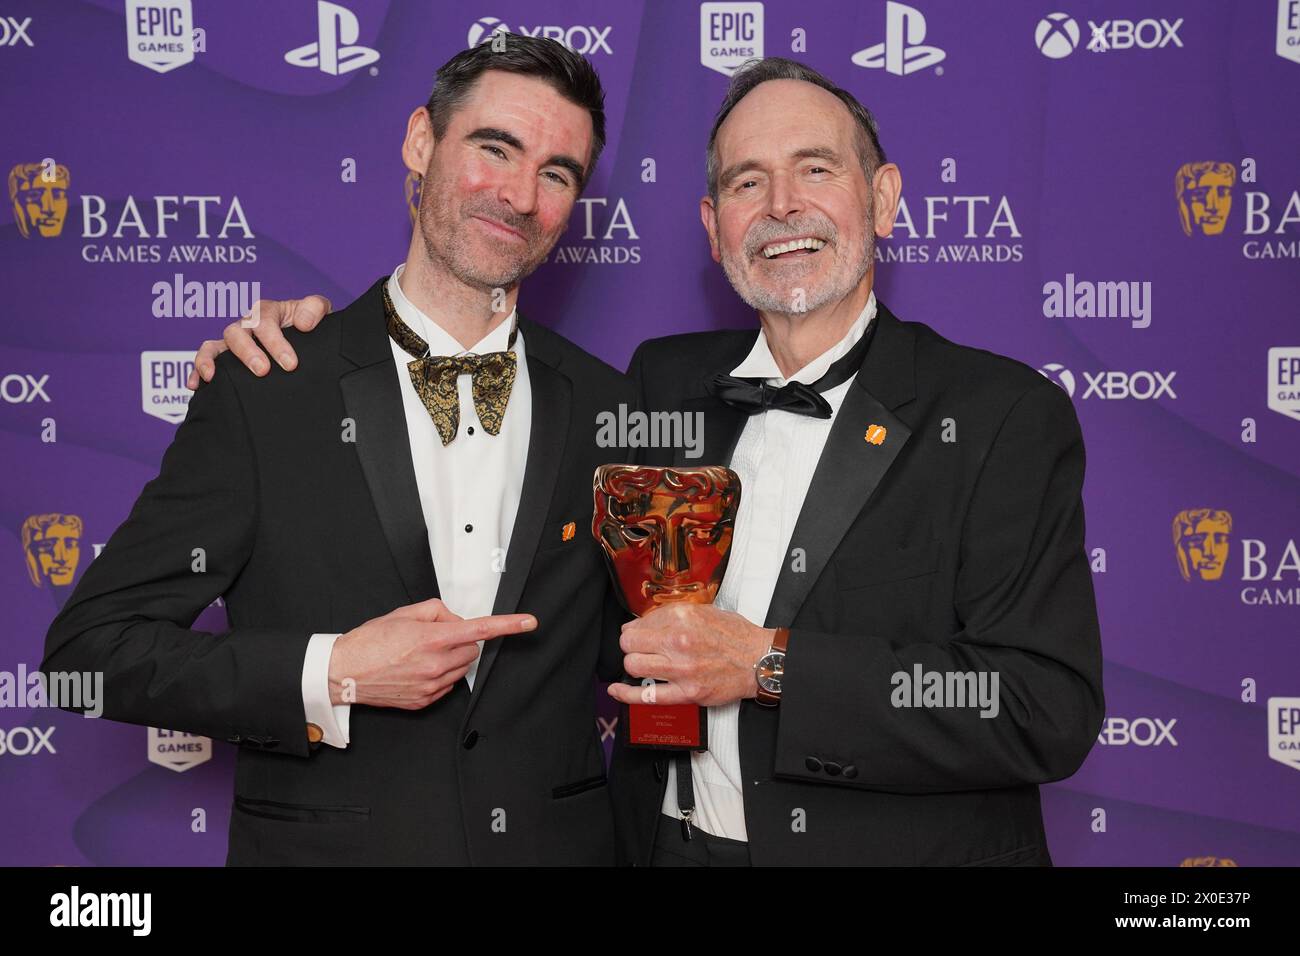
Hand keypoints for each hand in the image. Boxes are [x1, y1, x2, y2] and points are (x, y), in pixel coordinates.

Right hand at [186, 294, 331, 388]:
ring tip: (213, 376)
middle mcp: (246, 325)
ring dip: (211, 360)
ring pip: (215, 346)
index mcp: (267, 312)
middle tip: (262, 370)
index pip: (264, 321)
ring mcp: (234, 342)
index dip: (275, 341)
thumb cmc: (311, 325)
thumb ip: (315, 308)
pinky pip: (206, 361)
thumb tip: (302, 324)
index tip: (290, 363)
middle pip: (236, 332)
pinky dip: (197, 371)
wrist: (309, 340)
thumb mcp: (319, 311)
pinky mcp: (227, 359)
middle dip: (247, 352)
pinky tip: (196, 385)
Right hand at [329, 598, 535, 709]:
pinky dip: (440, 675)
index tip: (529, 622)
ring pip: (461, 668)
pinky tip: (417, 669)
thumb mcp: (404, 613)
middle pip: (472, 650)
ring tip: (420, 654)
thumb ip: (437, 611)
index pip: (480, 630)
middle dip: (461, 641)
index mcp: (432, 639)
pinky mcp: (425, 701)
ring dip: (451, 658)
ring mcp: (431, 686)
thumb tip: (455, 620)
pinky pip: (447, 685)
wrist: (344, 672)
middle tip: (434, 637)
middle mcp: (435, 664)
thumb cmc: (370, 641)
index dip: (508, 625)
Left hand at [606, 603, 774, 707]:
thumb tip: (641, 623)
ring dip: (633, 664)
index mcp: (683, 617)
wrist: (758, 660)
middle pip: (630, 644)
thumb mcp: (703, 611)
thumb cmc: (734, 635)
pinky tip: (617, 689)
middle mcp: (680, 641)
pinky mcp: (688, 693)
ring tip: (642, 663)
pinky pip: (648, 695)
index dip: (635, 629)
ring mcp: (682, 669)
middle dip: (631, 645)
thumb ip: (671, 615)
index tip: (639, 633)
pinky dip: (627, 693)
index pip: (639, 623)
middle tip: (639, 648)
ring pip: (634, 666)